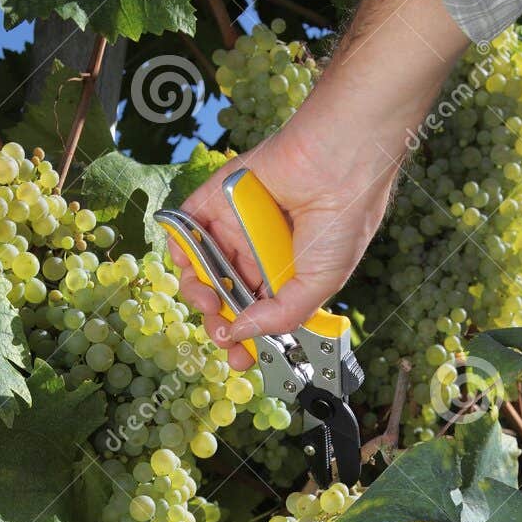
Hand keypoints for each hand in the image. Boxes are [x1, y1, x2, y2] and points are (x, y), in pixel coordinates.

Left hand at [171, 127, 397, 371]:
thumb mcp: (318, 283)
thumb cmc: (342, 218)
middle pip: (226, 294)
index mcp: (287, 273)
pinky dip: (179, 247)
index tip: (239, 358)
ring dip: (198, 290)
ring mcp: (236, 226)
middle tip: (220, 331)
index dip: (246, 338)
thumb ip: (282, 316)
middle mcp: (259, 252)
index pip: (257, 313)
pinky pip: (187, 227)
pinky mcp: (216, 198)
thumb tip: (243, 334)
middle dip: (219, 319)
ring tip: (207, 300)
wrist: (337, 162)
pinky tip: (186, 264)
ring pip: (203, 267)